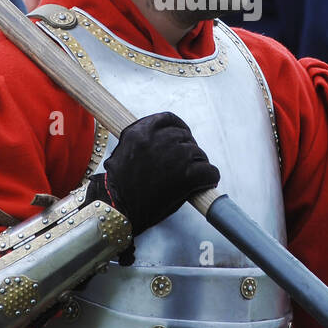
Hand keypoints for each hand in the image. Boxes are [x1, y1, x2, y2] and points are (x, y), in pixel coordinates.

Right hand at [98, 113, 219, 235]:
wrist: (118, 208)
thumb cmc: (119, 186)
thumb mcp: (124, 151)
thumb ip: (143, 141)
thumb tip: (164, 139)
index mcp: (140, 132)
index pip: (168, 119)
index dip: (178, 128)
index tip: (182, 136)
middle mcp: (158, 140)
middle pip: (185, 137)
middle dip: (187, 150)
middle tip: (184, 165)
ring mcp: (175, 156)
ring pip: (199, 153)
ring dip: (198, 164)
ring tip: (191, 177)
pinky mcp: (187, 175)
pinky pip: (209, 171)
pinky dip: (209, 178)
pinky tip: (203, 184)